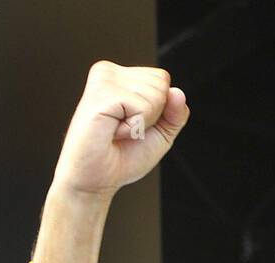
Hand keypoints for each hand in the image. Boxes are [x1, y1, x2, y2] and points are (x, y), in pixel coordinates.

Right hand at [51, 60, 189, 199]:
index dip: (159, 110)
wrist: (96, 179)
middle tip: (124, 130)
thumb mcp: (160, 135)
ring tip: (117, 131)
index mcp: (120, 76)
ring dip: (142, 124)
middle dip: (153, 116)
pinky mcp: (102, 92)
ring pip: (156, 95)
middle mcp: (110, 71)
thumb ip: (176, 114)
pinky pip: (143, 107)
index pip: (162, 79)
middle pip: (162, 83)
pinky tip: (113, 131)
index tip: (133, 125)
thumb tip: (178, 92)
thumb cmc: (122, 157)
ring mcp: (104, 79)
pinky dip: (134, 128)